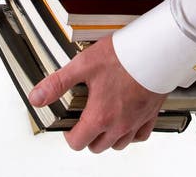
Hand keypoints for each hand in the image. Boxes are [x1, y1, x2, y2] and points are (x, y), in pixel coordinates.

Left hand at [28, 36, 167, 151]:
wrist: (157, 49)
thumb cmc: (125, 55)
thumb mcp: (84, 64)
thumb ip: (58, 82)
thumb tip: (37, 97)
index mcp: (100, 116)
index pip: (77, 143)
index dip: (69, 134)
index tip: (70, 124)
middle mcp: (119, 124)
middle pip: (97, 147)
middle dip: (88, 136)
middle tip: (85, 118)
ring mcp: (136, 121)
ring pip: (118, 145)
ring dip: (108, 137)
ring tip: (104, 118)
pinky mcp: (150, 114)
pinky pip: (140, 136)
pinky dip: (131, 133)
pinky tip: (127, 119)